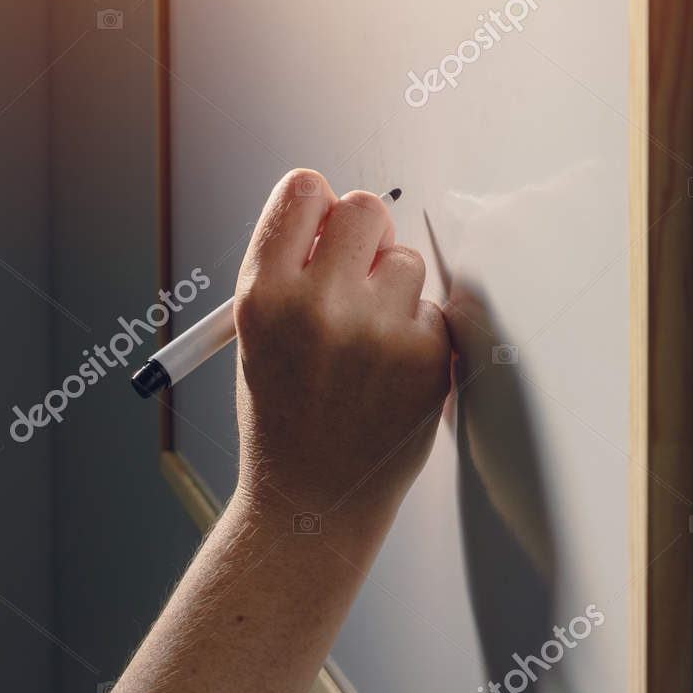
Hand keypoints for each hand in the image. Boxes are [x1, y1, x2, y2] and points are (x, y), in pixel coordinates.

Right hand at [231, 170, 450, 545]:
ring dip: (394, 291)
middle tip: (358, 275)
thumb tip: (343, 207)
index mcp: (262, 294)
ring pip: (405, 260)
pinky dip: (419, 335)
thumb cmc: (284, 411)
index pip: (303, 190)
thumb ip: (293, 268)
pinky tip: (390, 374)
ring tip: (368, 344)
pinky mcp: (425, 358)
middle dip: (366, 236)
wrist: (311, 502)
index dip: (319, 208)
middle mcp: (316, 305)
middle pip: (364, 208)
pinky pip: (434, 310)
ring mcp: (375, 332)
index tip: (324, 230)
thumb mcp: (258, 334)